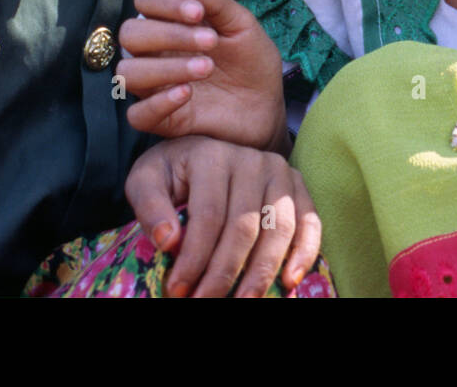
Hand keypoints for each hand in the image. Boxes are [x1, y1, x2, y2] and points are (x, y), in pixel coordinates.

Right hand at [117, 0, 287, 152]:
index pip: (145, 0)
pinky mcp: (163, 120)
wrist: (268, 105)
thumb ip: (219, 5)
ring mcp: (155, 87)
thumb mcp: (243, 27)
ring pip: (127, 73)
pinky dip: (157, 103)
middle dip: (168, 34)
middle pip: (129, 34)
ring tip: (206, 67)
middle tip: (210, 41)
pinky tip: (187, 93)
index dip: (164, 2)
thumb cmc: (251, 61)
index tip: (198, 12)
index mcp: (170, 23)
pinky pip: (137, 115)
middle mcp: (155, 52)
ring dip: (164, 67)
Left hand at [125, 136, 320, 296]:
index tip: (178, 290)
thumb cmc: (171, 174)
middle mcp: (250, 158)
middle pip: (244, 225)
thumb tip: (169, 241)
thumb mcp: (146, 181)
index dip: (195, 258)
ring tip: (244, 301)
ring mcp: (278, 171)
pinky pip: (310, 220)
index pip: (208, 215)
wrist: (198, 154)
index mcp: (211, 154)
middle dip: (225, 273)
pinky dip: (305, 252)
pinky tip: (290, 281)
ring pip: (279, 227)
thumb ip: (149, 206)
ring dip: (263, 271)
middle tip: (205, 302)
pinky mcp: (297, 185)